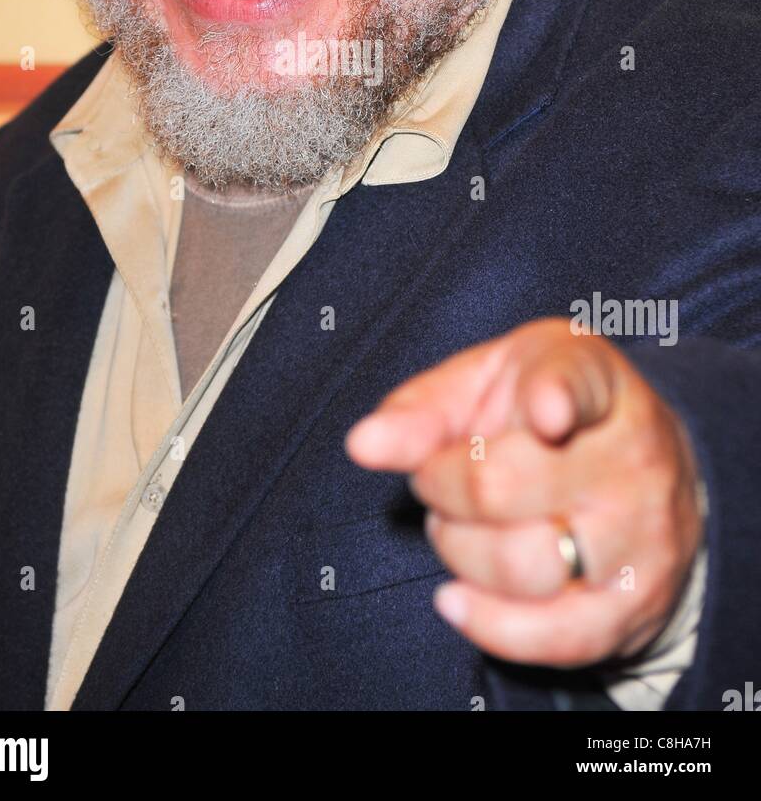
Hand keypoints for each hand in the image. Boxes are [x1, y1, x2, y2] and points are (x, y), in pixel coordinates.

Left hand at [345, 318, 702, 668]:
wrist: (652, 470)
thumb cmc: (543, 412)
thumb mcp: (489, 382)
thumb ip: (424, 407)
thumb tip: (362, 444)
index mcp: (594, 379)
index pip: (576, 381)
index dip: (556, 396)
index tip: (544, 411)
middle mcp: (633, 456)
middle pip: (503, 485)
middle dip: (439, 487)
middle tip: (434, 478)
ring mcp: (642, 536)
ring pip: (521, 565)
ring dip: (458, 551)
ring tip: (457, 527)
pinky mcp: (636, 606)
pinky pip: (553, 636)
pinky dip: (487, 624)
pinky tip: (454, 598)